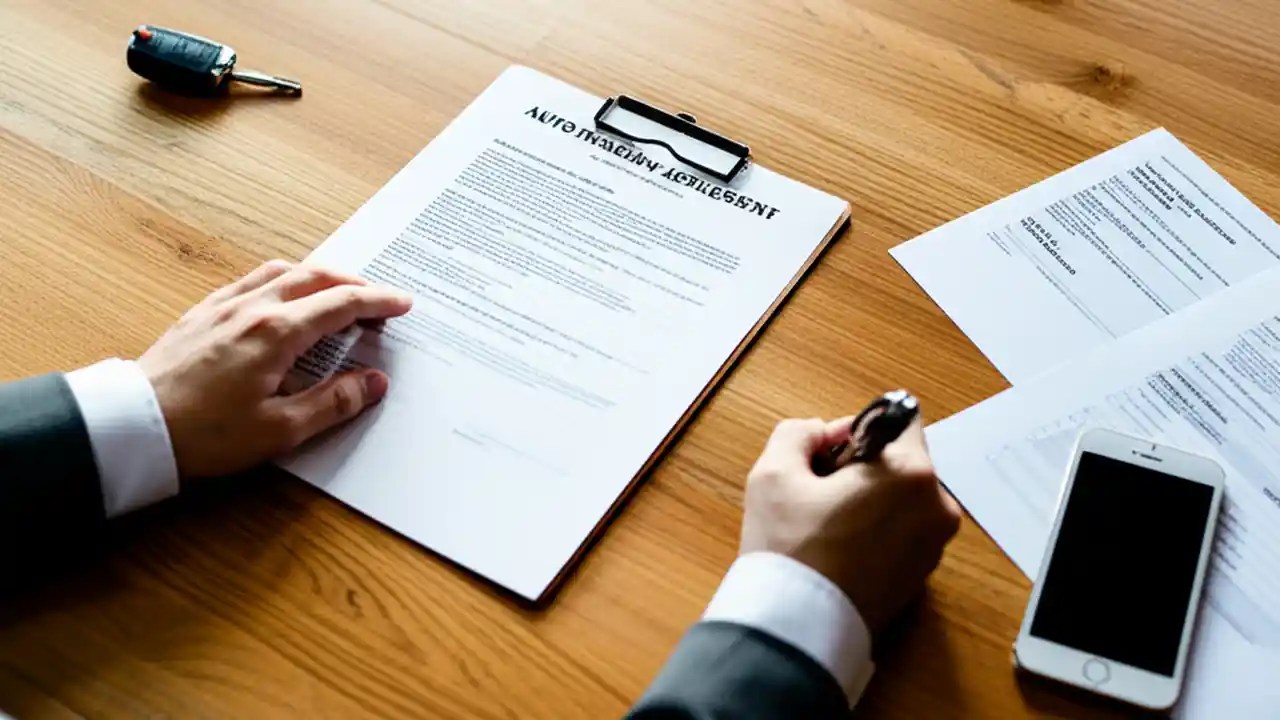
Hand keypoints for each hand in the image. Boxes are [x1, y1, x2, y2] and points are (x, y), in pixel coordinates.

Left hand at [138, 260, 412, 478]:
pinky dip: (281, 279)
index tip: (402, 304)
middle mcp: (252, 308)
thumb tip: (373, 382)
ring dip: (318, 275)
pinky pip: (250, 280)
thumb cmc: (204, 434)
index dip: (378, 301)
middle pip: (315, 277)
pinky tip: (281, 295)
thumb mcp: (280, 429)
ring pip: (282, 271)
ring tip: (337, 290)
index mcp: (277, 332)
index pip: (341, 304)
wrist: (134, 427)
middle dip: (354, 283)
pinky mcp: (201, 314)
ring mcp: (223, 306)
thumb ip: (333, 402)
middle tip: (379, 299)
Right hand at [740, 415, 961, 632]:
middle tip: (818, 493)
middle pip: (900, 461)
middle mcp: (937, 507)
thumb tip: (823, 433)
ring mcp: (934, 545)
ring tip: (825, 525)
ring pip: (901, 498)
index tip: (827, 458)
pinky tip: (838, 549)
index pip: (899, 419)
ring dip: (868, 499)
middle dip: (862, 467)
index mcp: (912, 474)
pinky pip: (902, 531)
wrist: (799, 629)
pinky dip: (876, 530)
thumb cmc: (789, 547)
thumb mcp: (774, 472)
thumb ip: (799, 432)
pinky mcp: (923, 574)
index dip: (857, 429)